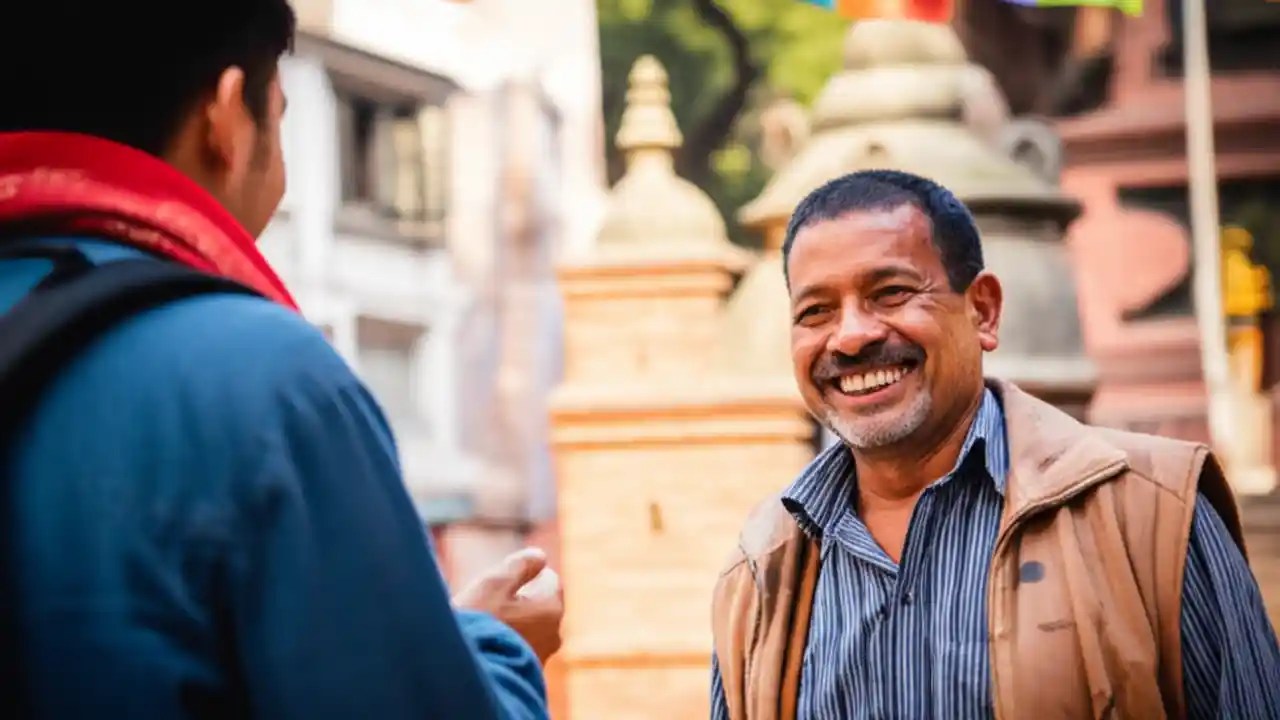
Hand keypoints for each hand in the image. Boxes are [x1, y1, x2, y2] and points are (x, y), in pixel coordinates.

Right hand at [453, 547, 563, 663]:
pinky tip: (485, 648)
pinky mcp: (527, 674)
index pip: (548, 578)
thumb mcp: (495, 583)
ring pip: (528, 626)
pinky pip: (519, 648)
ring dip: (510, 622)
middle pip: (538, 603)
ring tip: (483, 628)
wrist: (466, 678)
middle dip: (518, 599)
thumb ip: (520, 564)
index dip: (523, 576)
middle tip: (487, 605)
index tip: (498, 584)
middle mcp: (553, 633)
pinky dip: (506, 643)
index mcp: (551, 608)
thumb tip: (540, 556)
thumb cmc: (480, 625)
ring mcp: (541, 656)